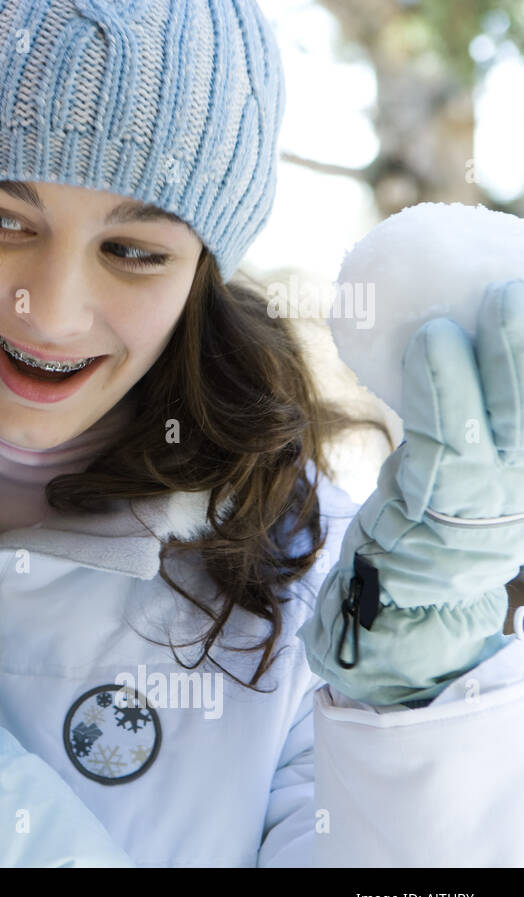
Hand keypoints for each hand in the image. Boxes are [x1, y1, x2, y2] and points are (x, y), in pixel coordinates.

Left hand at [303, 280, 523, 703]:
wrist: (407, 588)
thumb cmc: (447, 506)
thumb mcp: (487, 456)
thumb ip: (490, 407)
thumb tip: (472, 316)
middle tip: (520, 284)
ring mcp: (497, 490)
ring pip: (506, 411)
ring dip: (497, 353)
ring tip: (490, 297)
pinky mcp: (445, 496)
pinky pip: (445, 430)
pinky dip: (439, 381)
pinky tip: (431, 340)